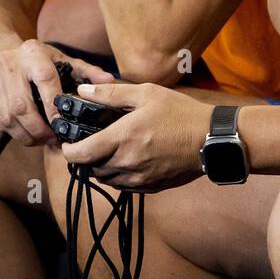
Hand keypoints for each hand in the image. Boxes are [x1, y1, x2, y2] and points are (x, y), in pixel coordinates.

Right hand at [0, 39, 116, 146]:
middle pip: (22, 106)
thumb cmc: (34, 59)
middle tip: (52, 139)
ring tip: (40, 139)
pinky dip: (12, 132)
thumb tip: (110, 82)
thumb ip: (86, 72)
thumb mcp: (59, 58)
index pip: (45, 80)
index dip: (54, 106)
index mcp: (32, 54)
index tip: (62, 124)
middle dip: (39, 129)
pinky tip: (24, 132)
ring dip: (26, 135)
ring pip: (8, 119)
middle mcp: (8, 65)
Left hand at [59, 83, 212, 192]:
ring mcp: (139, 177)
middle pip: (91, 168)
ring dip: (102, 167)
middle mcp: (128, 161)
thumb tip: (83, 92)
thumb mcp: (146, 93)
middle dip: (86, 157)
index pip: (81, 154)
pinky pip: (124, 186)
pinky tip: (129, 159)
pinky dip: (119, 175)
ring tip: (110, 149)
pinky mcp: (150, 187)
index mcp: (123, 137)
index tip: (68, 142)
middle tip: (91, 141)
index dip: (68, 150)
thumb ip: (110, 94)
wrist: (211, 139)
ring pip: (106, 179)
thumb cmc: (180, 112)